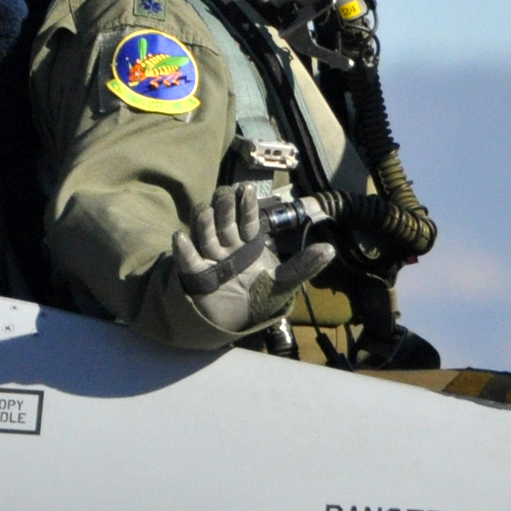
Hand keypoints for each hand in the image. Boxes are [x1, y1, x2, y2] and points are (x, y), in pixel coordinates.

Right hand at [173, 185, 333, 333]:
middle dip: (224, 207)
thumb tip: (330, 249)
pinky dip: (183, 249)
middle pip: (224, 221)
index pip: (247, 219)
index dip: (246, 205)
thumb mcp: (284, 282)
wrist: (238, 321)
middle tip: (226, 194)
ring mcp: (210, 257)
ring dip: (204, 223)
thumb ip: (304, 266)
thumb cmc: (261, 296)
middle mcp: (228, 245)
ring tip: (205, 212)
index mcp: (249, 243)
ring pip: (205, 234)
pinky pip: (188, 260)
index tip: (246, 188)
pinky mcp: (195, 274)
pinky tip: (180, 237)